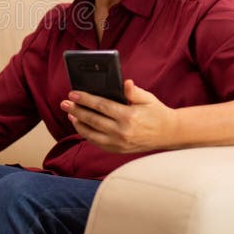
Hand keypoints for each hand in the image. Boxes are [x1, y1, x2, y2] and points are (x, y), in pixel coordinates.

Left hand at [60, 80, 176, 152]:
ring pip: (91, 134)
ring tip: (70, 113)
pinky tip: (80, 125)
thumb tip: (125, 83)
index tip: (72, 93)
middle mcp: (122, 132)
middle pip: (93, 120)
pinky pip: (97, 142)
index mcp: (129, 117)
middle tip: (64, 103)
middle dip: (76, 110)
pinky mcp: (118, 150)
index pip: (101, 106)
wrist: (168, 134)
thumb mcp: (148, 98)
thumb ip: (134, 91)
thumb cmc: (156, 112)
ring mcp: (119, 143)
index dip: (85, 99)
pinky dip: (86, 134)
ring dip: (78, 123)